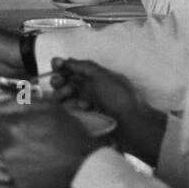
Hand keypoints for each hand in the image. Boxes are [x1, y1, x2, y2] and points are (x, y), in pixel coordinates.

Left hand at [0, 104, 107, 187]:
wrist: (85, 166)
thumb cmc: (70, 135)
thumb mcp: (49, 108)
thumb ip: (18, 103)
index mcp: (12, 127)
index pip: (1, 122)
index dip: (16, 123)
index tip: (29, 127)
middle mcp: (7, 148)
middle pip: (1, 141)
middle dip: (14, 140)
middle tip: (36, 142)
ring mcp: (12, 168)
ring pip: (7, 159)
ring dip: (18, 156)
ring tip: (40, 156)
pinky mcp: (19, 185)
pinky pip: (15, 175)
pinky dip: (24, 172)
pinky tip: (40, 168)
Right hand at [50, 57, 166, 164]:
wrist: (132, 126)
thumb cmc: (119, 99)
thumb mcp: (102, 76)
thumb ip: (83, 66)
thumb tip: (65, 61)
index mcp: (96, 76)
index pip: (73, 68)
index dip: (62, 66)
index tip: (56, 66)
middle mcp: (90, 89)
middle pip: (65, 83)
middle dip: (59, 82)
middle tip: (59, 85)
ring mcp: (87, 105)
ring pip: (65, 98)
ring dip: (64, 97)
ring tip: (72, 99)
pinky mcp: (85, 120)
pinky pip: (70, 113)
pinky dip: (71, 110)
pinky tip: (81, 111)